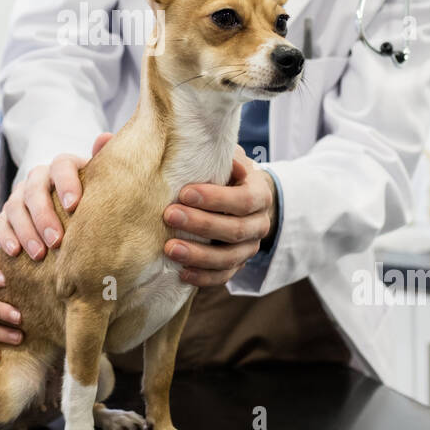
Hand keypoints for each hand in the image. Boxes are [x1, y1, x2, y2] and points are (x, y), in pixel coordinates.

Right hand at [0, 132, 113, 260]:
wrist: (72, 216)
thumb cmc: (91, 198)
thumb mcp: (100, 183)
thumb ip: (104, 162)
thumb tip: (105, 137)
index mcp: (63, 167)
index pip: (61, 165)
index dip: (66, 183)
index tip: (73, 206)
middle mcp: (39, 177)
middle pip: (35, 189)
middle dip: (44, 216)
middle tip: (57, 241)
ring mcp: (20, 195)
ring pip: (15, 206)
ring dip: (26, 231)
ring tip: (39, 254)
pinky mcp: (7, 214)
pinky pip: (1, 222)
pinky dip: (6, 236)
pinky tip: (15, 253)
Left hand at [162, 146, 275, 287]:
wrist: (243, 197)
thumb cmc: (227, 174)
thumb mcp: (229, 158)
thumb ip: (220, 153)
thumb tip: (206, 152)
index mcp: (259, 195)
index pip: (243, 200)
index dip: (216, 198)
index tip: (185, 192)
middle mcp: (259, 223)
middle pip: (235, 230)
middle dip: (201, 224)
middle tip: (169, 215)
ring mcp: (249, 248)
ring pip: (229, 258)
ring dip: (199, 255)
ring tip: (169, 248)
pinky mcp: (236, 264)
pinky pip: (223, 277)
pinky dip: (203, 277)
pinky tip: (181, 273)